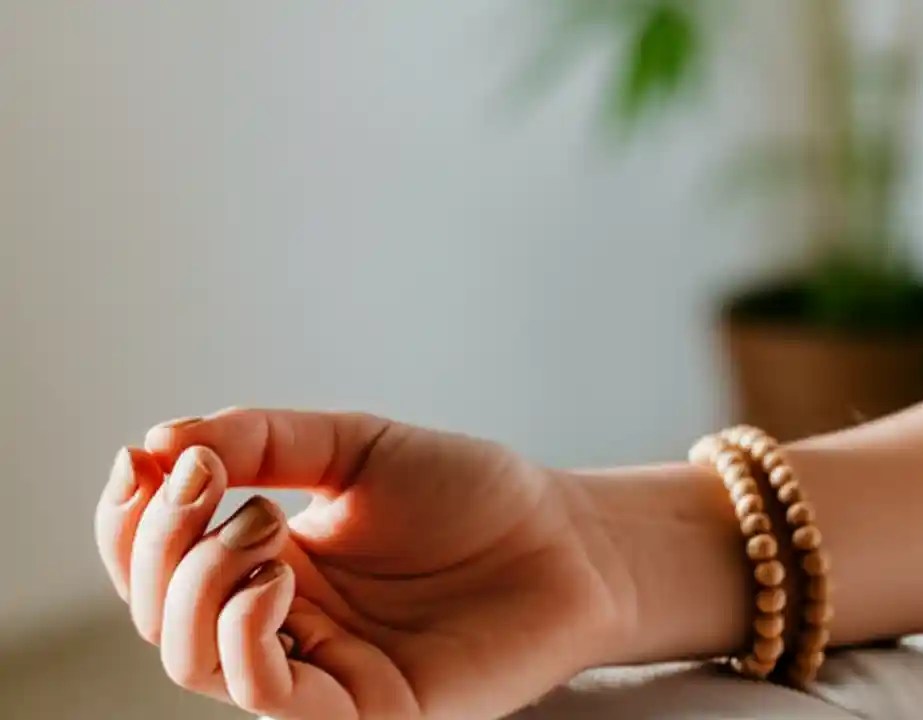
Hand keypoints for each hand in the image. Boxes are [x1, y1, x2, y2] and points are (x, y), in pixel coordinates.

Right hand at [93, 408, 634, 718]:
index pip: (156, 562)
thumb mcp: (356, 447)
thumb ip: (263, 440)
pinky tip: (276, 577)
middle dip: (158, 542)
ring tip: (260, 523)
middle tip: (208, 481)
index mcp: (272, 562)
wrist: (566, 536)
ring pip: (194, 661)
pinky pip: (269, 698)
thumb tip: (153, 445)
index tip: (141, 459)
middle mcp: (284, 622)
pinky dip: (245, 637)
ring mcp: (320, 671)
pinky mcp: (365, 711)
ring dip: (196, 584)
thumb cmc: (472, 493)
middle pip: (159, 612)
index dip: (129, 517)